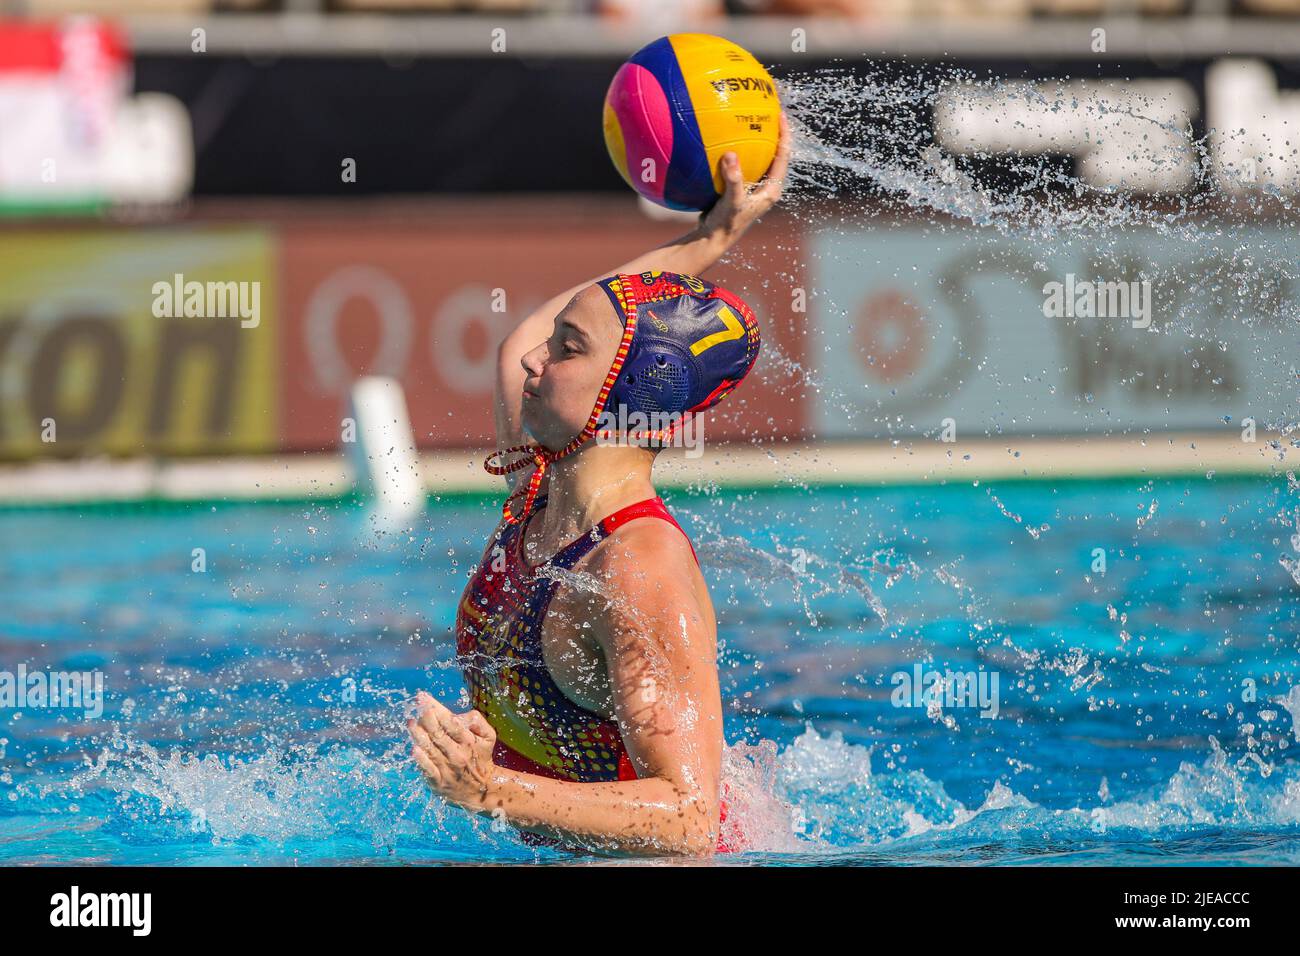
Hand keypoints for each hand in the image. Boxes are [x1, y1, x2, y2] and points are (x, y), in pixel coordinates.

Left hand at [408, 691, 498, 809]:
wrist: (482, 790)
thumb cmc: (481, 757)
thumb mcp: (489, 737)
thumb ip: (477, 721)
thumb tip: (458, 715)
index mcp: (469, 741)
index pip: (450, 722)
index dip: (436, 708)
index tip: (423, 697)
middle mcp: (457, 754)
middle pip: (438, 734)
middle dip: (426, 717)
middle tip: (416, 705)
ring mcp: (447, 769)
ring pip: (430, 749)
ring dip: (418, 735)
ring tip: (410, 722)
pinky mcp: (438, 782)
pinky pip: (428, 769)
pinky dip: (421, 759)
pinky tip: (414, 749)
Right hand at [698, 111, 790, 244]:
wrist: (714, 239)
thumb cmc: (726, 223)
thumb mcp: (732, 201)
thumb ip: (734, 179)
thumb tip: (731, 154)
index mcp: (772, 189)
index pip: (783, 156)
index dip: (783, 134)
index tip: (780, 114)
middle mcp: (766, 187)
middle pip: (775, 154)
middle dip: (773, 133)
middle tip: (768, 111)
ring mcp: (754, 187)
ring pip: (760, 158)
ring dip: (757, 141)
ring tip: (751, 119)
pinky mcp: (741, 187)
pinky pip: (743, 163)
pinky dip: (739, 150)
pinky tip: (727, 139)